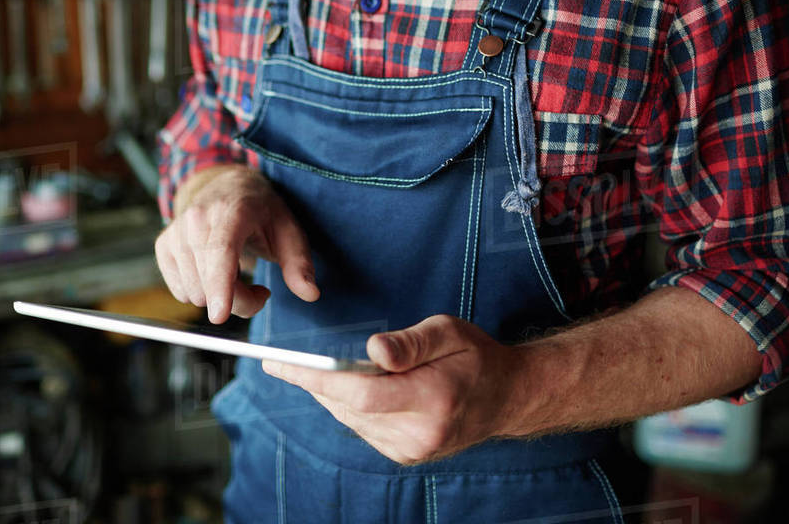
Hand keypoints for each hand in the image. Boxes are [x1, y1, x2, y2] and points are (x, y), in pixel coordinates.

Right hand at [156, 165, 319, 322]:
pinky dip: (200, 293)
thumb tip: (310, 293)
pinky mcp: (162, 245)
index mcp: (232, 210)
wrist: (227, 187)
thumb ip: (299, 264)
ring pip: (195, 293)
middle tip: (260, 289)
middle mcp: (197, 217)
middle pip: (210, 282)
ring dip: (220, 298)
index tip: (219, 316)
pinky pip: (180, 292)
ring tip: (237, 276)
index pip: (221, 251)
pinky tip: (214, 275)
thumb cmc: (261, 212)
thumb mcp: (290, 231)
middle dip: (239, 299)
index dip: (220, 285)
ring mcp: (176, 231)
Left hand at [261, 315, 519, 463]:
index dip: (317, 378)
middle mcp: (420, 432)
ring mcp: (413, 448)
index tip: (281, 364)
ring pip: (351, 419)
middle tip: (282, 363)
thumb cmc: (476, 356)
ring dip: (329, 395)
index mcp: (433, 398)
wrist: (507, 397)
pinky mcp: (406, 454)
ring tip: (310, 370)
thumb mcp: (448, 332)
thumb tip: (372, 349)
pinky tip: (345, 388)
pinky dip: (348, 407)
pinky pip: (362, 428)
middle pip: (348, 408)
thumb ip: (410, 342)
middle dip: (314, 383)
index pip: (361, 393)